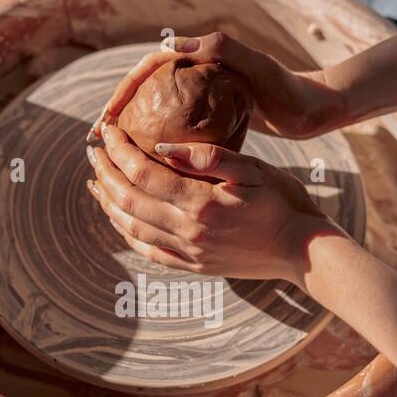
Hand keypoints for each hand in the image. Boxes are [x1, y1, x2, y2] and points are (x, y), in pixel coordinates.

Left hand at [86, 123, 347, 285]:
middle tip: (93, 151)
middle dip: (104, 173)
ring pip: (131, 228)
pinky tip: (119, 216)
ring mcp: (189, 253)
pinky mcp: (193, 266)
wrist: (303, 251)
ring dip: (108, 202)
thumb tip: (162, 147)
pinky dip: (126, 231)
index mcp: (202, 204)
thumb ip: (208, 157)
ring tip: (96, 181)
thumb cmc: (283, 202)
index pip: (143, 173)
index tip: (106, 130)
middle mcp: (189, 232)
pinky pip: (147, 251)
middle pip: (128, 201)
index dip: (118, 150)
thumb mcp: (252, 169)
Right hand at [89, 32, 347, 142]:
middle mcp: (195, 73)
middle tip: (99, 143)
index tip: (108, 119)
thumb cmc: (288, 88)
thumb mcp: (258, 66)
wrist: (314, 108)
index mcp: (198, 55)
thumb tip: (174, 42)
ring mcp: (201, 97)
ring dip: (133, 134)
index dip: (123, 93)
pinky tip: (148, 170)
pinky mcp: (210, 116)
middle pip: (144, 92)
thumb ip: (222, 48)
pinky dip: (158, 148)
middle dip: (119, 115)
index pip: (147, 70)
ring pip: (156, 114)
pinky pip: (175, 132)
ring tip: (114, 158)